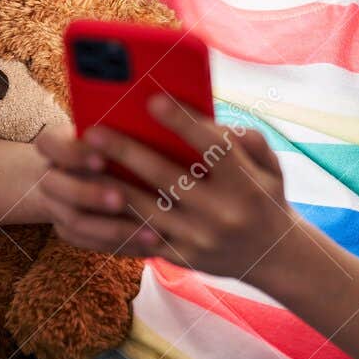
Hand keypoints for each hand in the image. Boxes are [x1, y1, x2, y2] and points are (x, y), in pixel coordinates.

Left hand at [34, 96, 308, 282]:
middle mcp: (223, 213)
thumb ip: (240, 137)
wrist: (273, 256)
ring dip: (111, 186)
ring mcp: (201, 240)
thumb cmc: (264, 194)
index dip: (182, 123)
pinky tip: (93, 200)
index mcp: (246, 183)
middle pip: (167, 178)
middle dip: (127, 153)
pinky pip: (143, 237)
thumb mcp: (268, 162)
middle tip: (93, 132)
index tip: (152, 100)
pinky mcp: (184, 259)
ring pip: (146, 210)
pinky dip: (118, 218)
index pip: (212, 148)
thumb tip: (200, 117)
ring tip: (84, 165)